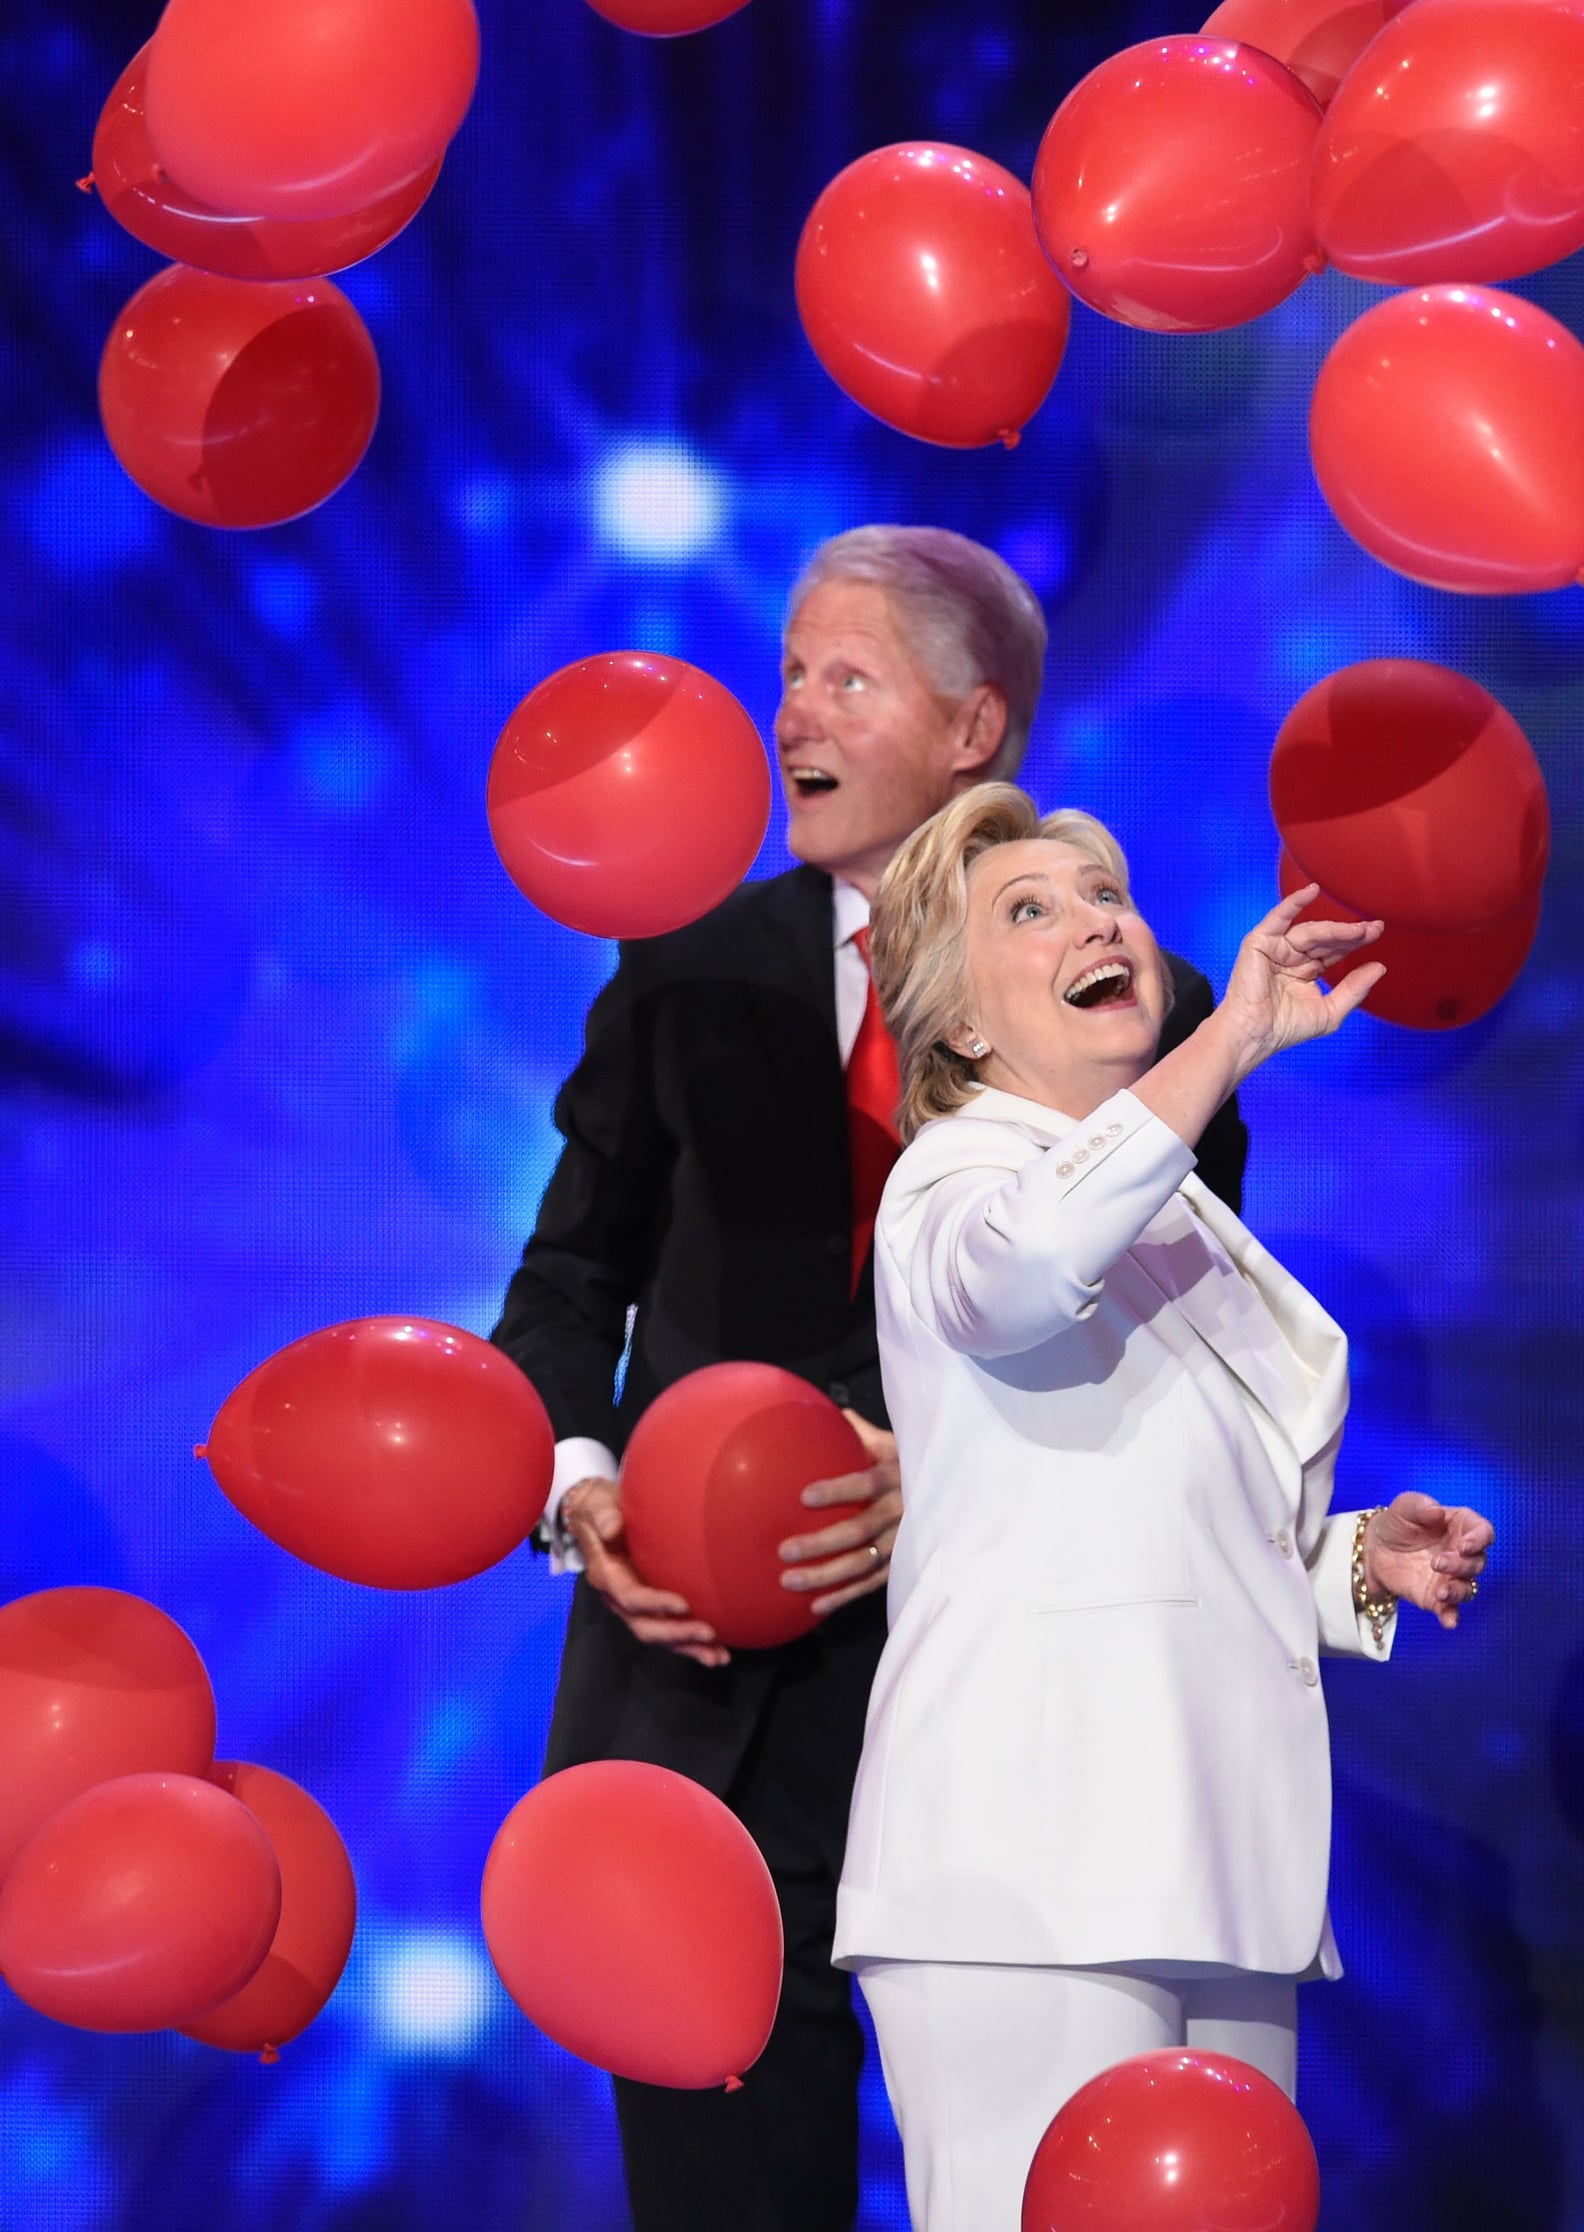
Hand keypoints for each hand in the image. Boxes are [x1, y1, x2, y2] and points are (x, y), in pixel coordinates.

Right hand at [561, 1475, 729, 1668]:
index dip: (655, 1604)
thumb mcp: (597, 1507)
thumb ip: (603, 1517)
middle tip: (709, 1633)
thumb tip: (612, 1527)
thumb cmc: (601, 1510)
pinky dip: (692, 1643)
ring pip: (660, 1635)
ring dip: (688, 1647)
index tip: (684, 1604)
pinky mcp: (650, 1607)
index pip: (630, 1597)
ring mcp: (635, 1607)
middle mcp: (619, 1598)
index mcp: (607, 1576)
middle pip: (646, 1626)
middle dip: (677, 1634)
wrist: (596, 1517)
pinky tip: (718, 1650)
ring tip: (718, 1656)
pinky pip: (670, 1630)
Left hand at [778, 1411, 901, 1618]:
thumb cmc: (914, 1463)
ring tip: (789, 1581)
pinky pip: (873, 1584)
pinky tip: (816, 1606)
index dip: (838, 1491)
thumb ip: (861, 1433)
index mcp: (899, 1476)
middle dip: (821, 1543)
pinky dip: (845, 1597)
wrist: (961, 1491)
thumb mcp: (896, 1443)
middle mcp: (904, 1511)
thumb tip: (827, 1414)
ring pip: (864, 1563)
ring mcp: (906, 1542)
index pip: (867, 1484)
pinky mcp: (904, 1565)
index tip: (804, 1496)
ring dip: (826, 1576)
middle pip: (861, 1531)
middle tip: (784, 1550)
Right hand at [1216, 885, 1385, 1079]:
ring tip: (1357, 930)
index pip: (1334, 950)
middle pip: (1325, 938)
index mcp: (1306, 970)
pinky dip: (1294, 903)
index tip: (1376, 932)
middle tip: (1372, 929)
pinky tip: (1312, 891)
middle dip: (1349, 933)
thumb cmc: (1285, 1028)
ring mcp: (1276, 948)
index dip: (1355, 941)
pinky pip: (1279, 918)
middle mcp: (1292, 956)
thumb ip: (1354, 989)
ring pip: (1310, 931)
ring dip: (1335, 929)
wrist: (1256, 1035)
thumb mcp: (1330, 1011)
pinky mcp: (1260, 943)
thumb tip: (1379, 968)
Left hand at [1363, 1492, 1493, 1630]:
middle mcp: (1462, 1554)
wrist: (1375, 1548)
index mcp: (1460, 1527)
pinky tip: (1448, 1621)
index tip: (1465, 1545)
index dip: (1479, 1539)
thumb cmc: (1397, 1522)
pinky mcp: (1437, 1597)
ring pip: (1468, 1588)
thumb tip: (1437, 1512)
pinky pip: (1451, 1610)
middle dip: (1462, 1565)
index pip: (1483, 1532)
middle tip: (1438, 1563)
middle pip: (1477, 1562)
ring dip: (1459, 1591)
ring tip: (1441, 1591)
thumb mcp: (1405, 1506)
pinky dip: (1452, 1616)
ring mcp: (1451, 1577)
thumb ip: (1421, 1504)